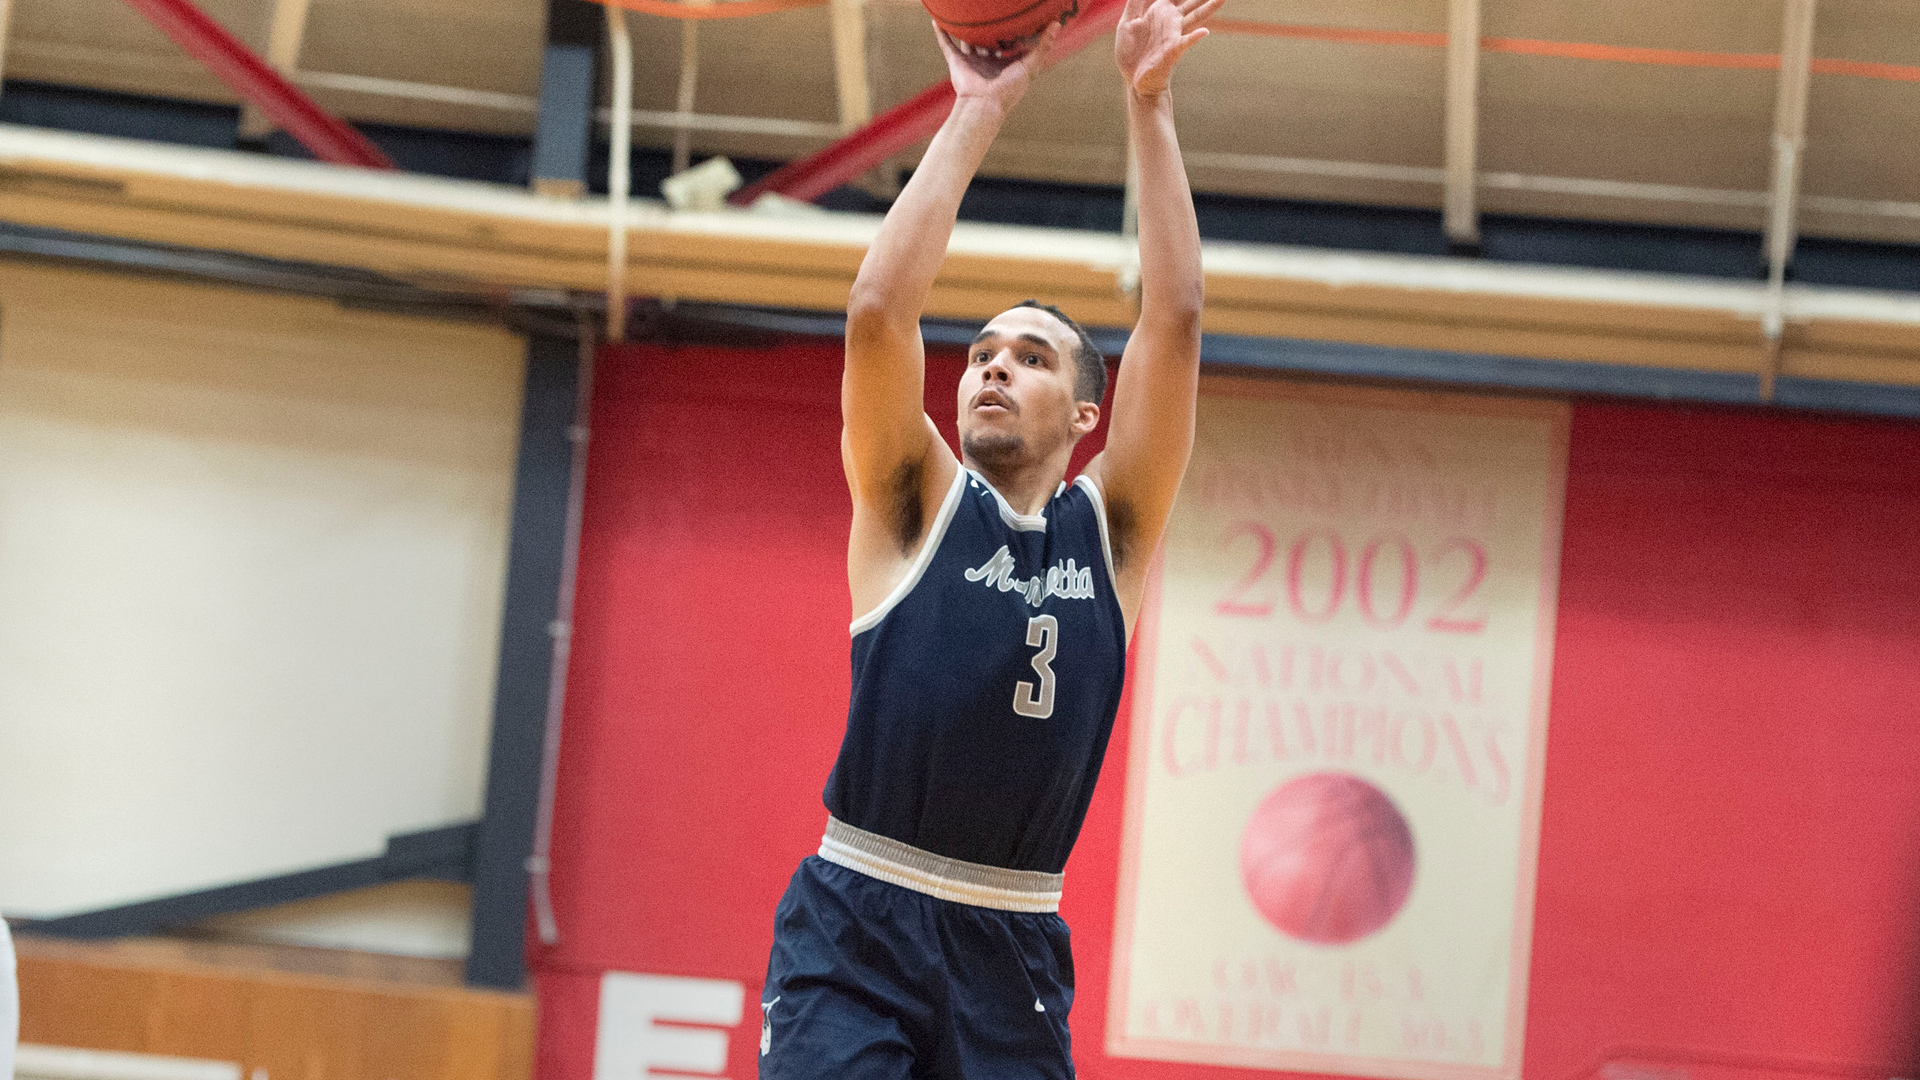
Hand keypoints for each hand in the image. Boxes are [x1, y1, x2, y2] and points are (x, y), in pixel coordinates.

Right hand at [935, 20, 1059, 114]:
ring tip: (964, 11)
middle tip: (991, 8)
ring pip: (968, 41)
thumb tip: (1057, 24)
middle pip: (988, 41)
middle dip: (989, 29)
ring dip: (965, 29)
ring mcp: (971, 62)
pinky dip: (941, 33)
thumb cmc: (1010, 88)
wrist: (984, 104)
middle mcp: (988, 62)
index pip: (1010, 44)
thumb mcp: (1031, 65)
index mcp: (1006, 64)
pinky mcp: (956, 63)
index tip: (1018, 16)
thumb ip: (1043, 45)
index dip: (1014, 31)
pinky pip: (946, 45)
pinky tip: (936, 19)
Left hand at [1114, 0, 1220, 98]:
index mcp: (1161, 11)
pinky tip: (1204, 32)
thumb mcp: (1127, 24)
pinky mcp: (1172, 51)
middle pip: (1192, 2)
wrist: (1134, 81)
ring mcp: (1174, 35)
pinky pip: (1185, 43)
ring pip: (1196, 17)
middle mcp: (1171, 21)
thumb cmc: (1132, 53)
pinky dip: (1194, 38)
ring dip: (1209, 8)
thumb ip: (1134, 4)